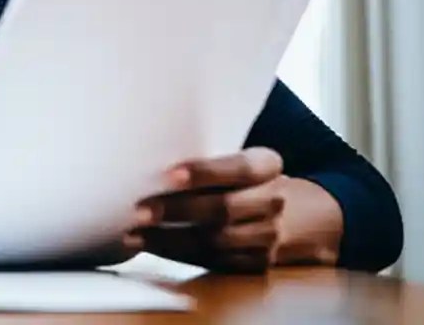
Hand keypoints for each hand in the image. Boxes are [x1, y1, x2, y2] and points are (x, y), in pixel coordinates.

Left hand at [126, 147, 286, 271]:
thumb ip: (205, 163)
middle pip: (223, 208)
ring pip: (215, 240)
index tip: (169, 174)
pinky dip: (175, 253)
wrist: (289, 216)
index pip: (238, 168)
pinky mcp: (254, 263)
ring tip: (134, 232)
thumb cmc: (240, 180)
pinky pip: (211, 260)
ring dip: (169, 238)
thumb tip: (148, 162)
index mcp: (265, 166)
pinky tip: (148, 245)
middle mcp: (272, 202)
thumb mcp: (235, 160)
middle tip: (139, 210)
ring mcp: (267, 236)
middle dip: (177, 211)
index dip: (204, 172)